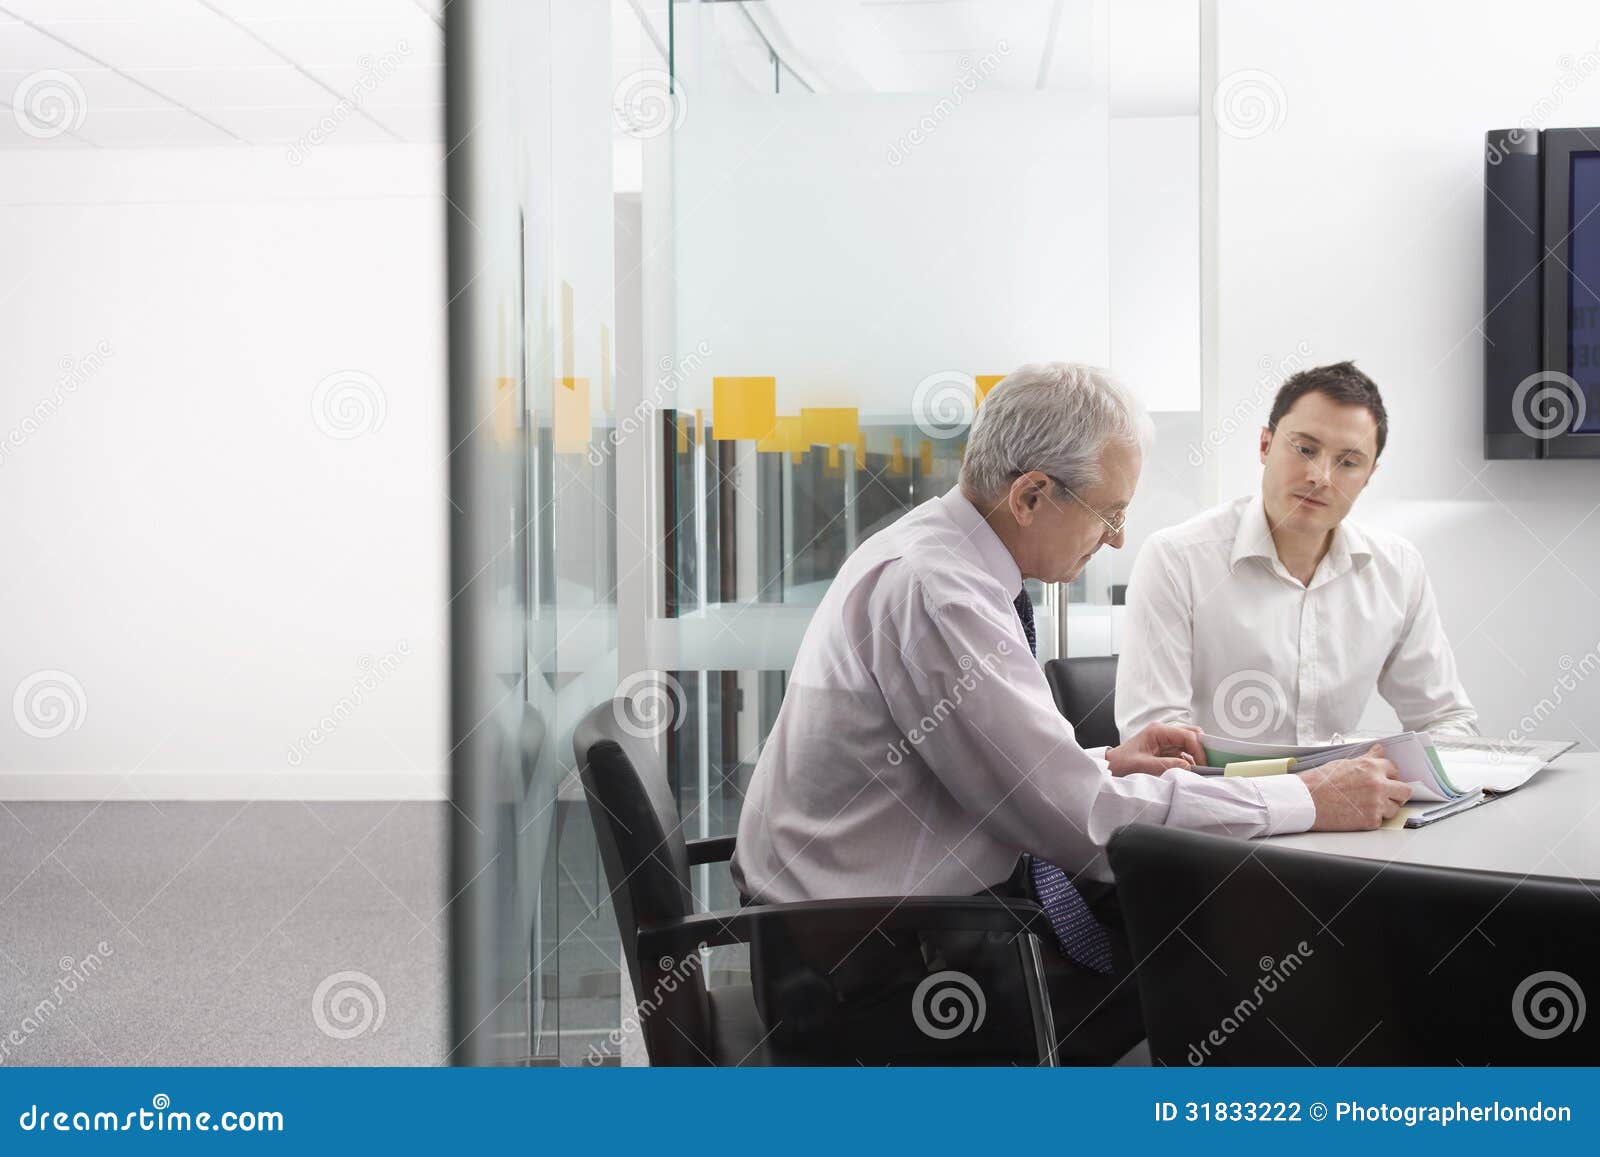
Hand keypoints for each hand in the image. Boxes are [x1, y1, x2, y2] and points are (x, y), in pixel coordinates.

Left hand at [1105, 722, 1205, 775]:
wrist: (1112, 766)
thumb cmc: (1122, 763)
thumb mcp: (1143, 765)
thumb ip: (1166, 765)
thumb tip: (1189, 766)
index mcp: (1158, 731)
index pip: (1187, 735)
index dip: (1198, 750)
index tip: (1203, 764)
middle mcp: (1163, 732)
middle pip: (1192, 734)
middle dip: (1202, 748)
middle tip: (1207, 764)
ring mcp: (1165, 740)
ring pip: (1190, 742)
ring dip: (1197, 754)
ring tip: (1201, 768)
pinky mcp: (1166, 749)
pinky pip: (1184, 751)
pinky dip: (1190, 759)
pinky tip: (1192, 769)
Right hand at [1298, 742, 1414, 830]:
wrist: (1305, 800)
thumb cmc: (1319, 781)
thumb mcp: (1344, 763)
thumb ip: (1366, 759)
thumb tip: (1379, 750)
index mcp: (1371, 767)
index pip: (1394, 768)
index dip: (1388, 774)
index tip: (1384, 778)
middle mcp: (1378, 784)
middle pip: (1405, 790)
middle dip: (1397, 792)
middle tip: (1386, 794)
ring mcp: (1376, 804)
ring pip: (1395, 808)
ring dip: (1385, 807)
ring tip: (1367, 805)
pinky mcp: (1371, 821)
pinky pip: (1381, 820)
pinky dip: (1371, 818)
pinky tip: (1357, 813)